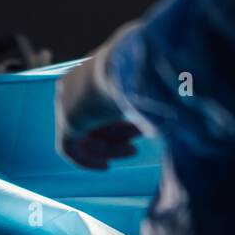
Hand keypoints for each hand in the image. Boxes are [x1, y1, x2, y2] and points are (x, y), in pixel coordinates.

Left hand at [56, 42, 140, 169]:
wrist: (126, 68)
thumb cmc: (143, 72)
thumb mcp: (146, 82)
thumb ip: (149, 95)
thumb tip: (168, 109)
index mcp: (91, 72)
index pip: (102, 100)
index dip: (120, 119)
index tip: (140, 127)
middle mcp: (75, 86)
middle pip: (95, 118)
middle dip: (118, 134)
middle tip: (137, 144)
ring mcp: (67, 103)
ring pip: (86, 134)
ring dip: (111, 147)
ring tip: (133, 151)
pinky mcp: (66, 122)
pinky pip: (69, 148)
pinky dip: (87, 160)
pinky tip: (106, 166)